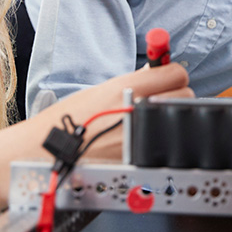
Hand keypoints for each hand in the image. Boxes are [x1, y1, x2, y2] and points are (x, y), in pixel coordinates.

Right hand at [0, 63, 191, 210]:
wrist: (44, 153)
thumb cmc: (67, 121)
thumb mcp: (101, 90)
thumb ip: (134, 81)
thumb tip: (159, 71)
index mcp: (127, 87)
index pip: (176, 72)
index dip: (172, 76)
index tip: (166, 80)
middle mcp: (139, 109)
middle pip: (186, 95)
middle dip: (176, 97)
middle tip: (161, 102)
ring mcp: (144, 136)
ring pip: (180, 120)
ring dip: (172, 119)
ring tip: (152, 123)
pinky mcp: (143, 160)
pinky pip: (168, 144)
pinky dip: (163, 141)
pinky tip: (147, 141)